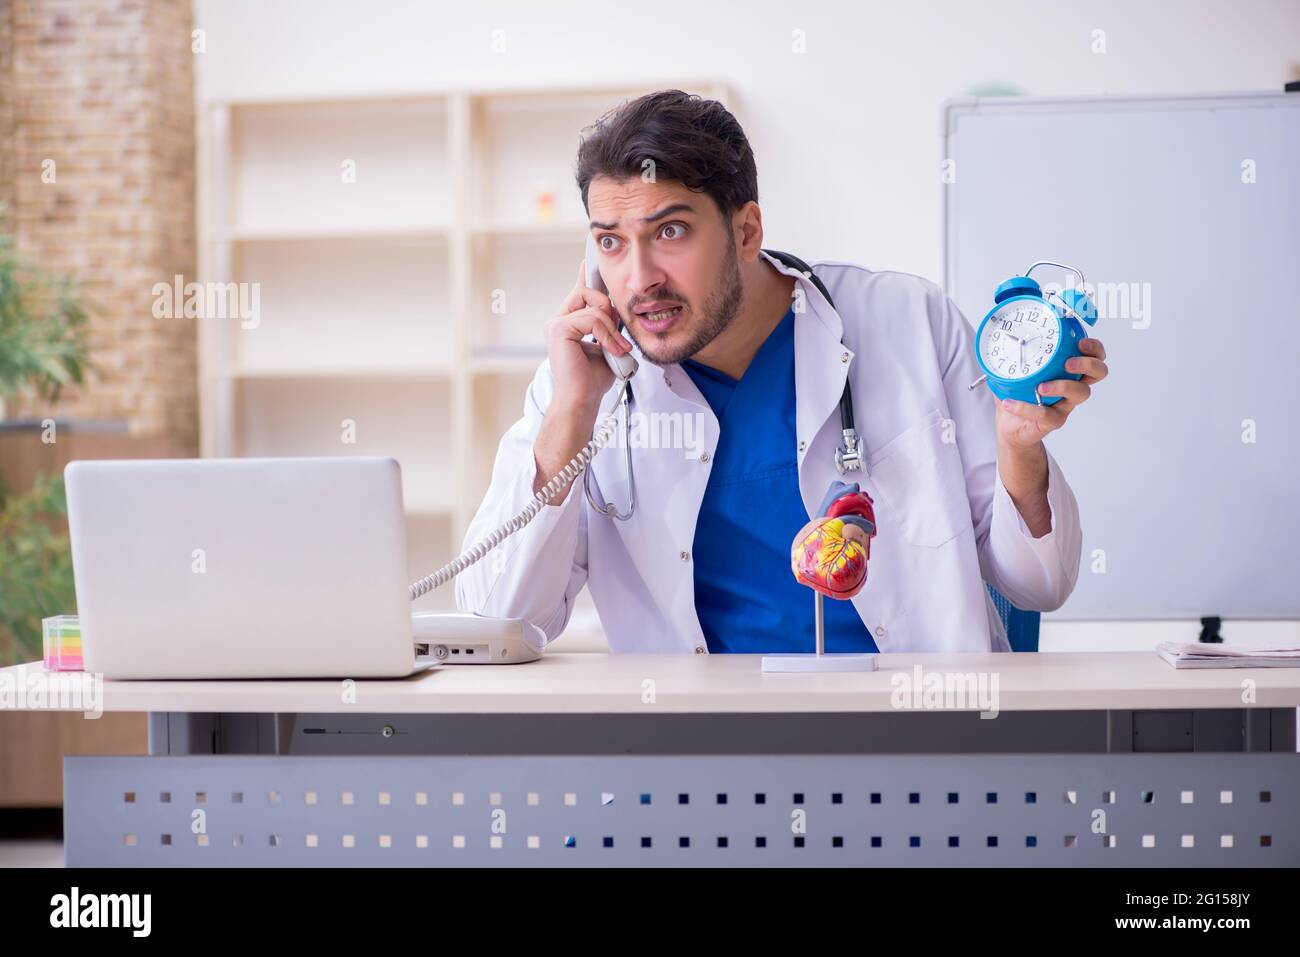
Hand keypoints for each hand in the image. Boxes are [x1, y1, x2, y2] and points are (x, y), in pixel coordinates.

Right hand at [544, 258, 634, 412]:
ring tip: (618, 348)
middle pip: (588, 292)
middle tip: (618, 335)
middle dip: (609, 309)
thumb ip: (610, 325)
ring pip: (593, 306)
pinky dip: (606, 334)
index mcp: (568, 323)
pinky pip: (591, 319)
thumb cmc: (594, 379)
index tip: (592, 259)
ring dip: (612, 328)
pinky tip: (611, 349)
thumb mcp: (608, 345)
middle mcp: (559, 320)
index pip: (580, 292)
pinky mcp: (558, 330)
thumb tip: (619, 308)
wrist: (582, 400)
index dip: (587, 276)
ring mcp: (556, 324)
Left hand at [996, 337, 1108, 449]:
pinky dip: (1026, 408)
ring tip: (1040, 387)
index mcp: (1069, 369)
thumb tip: (1000, 329)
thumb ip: (1014, 351)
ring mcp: (1065, 404)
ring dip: (1062, 386)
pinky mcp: (1053, 421)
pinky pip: (1046, 414)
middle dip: (1087, 364)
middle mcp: (1073, 385)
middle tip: (1067, 363)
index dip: (1094, 348)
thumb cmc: (1018, 393)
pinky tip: (1009, 403)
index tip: (1080, 342)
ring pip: (1080, 393)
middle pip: (1098, 372)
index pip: (1094, 355)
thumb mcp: (1016, 368)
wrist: (1010, 425)